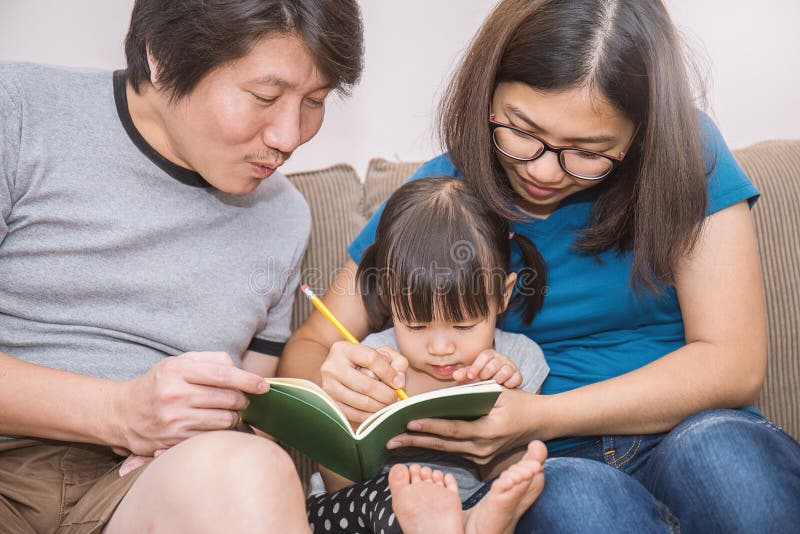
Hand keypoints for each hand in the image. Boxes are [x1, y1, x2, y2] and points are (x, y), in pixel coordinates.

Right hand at [112, 351, 267, 455]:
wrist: (122, 414)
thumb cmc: (158, 385)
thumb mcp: (177, 363)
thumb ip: (209, 360)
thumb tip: (238, 368)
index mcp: (177, 370)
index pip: (222, 374)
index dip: (248, 380)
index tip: (263, 386)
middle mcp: (175, 394)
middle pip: (227, 398)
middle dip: (242, 399)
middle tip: (242, 400)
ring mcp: (174, 419)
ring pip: (223, 420)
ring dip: (234, 417)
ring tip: (229, 412)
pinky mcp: (174, 440)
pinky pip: (211, 436)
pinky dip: (220, 431)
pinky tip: (214, 425)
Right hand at [320, 341, 407, 423]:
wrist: (346, 373)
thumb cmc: (368, 364)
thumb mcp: (384, 355)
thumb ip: (397, 362)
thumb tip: (398, 381)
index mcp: (344, 349)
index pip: (371, 359)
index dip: (388, 372)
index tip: (397, 382)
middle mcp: (332, 367)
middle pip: (365, 385)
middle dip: (386, 394)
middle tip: (395, 397)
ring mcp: (329, 387)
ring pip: (361, 402)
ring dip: (380, 406)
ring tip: (388, 404)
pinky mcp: (331, 404)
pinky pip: (354, 414)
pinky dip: (370, 415)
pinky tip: (377, 411)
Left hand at [386, 388, 538, 464]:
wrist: (538, 421)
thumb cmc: (519, 402)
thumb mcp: (499, 392)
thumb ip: (473, 393)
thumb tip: (445, 392)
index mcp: (488, 431)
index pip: (453, 429)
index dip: (430, 426)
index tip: (409, 422)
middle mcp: (483, 448)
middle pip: (443, 444)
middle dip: (415, 441)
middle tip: (390, 438)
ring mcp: (482, 456)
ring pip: (445, 450)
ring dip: (421, 445)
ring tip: (397, 441)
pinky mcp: (480, 458)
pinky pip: (453, 451)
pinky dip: (435, 445)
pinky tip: (417, 441)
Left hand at [452, 349, 521, 387]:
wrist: (502, 384)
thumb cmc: (484, 376)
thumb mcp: (474, 373)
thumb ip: (465, 373)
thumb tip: (455, 375)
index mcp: (489, 355)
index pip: (484, 356)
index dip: (477, 366)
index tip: (471, 376)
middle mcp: (501, 358)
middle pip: (493, 364)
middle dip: (486, 374)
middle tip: (482, 381)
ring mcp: (510, 366)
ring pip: (505, 371)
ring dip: (497, 379)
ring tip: (493, 384)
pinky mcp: (518, 375)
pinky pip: (515, 379)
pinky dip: (509, 384)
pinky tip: (504, 387)